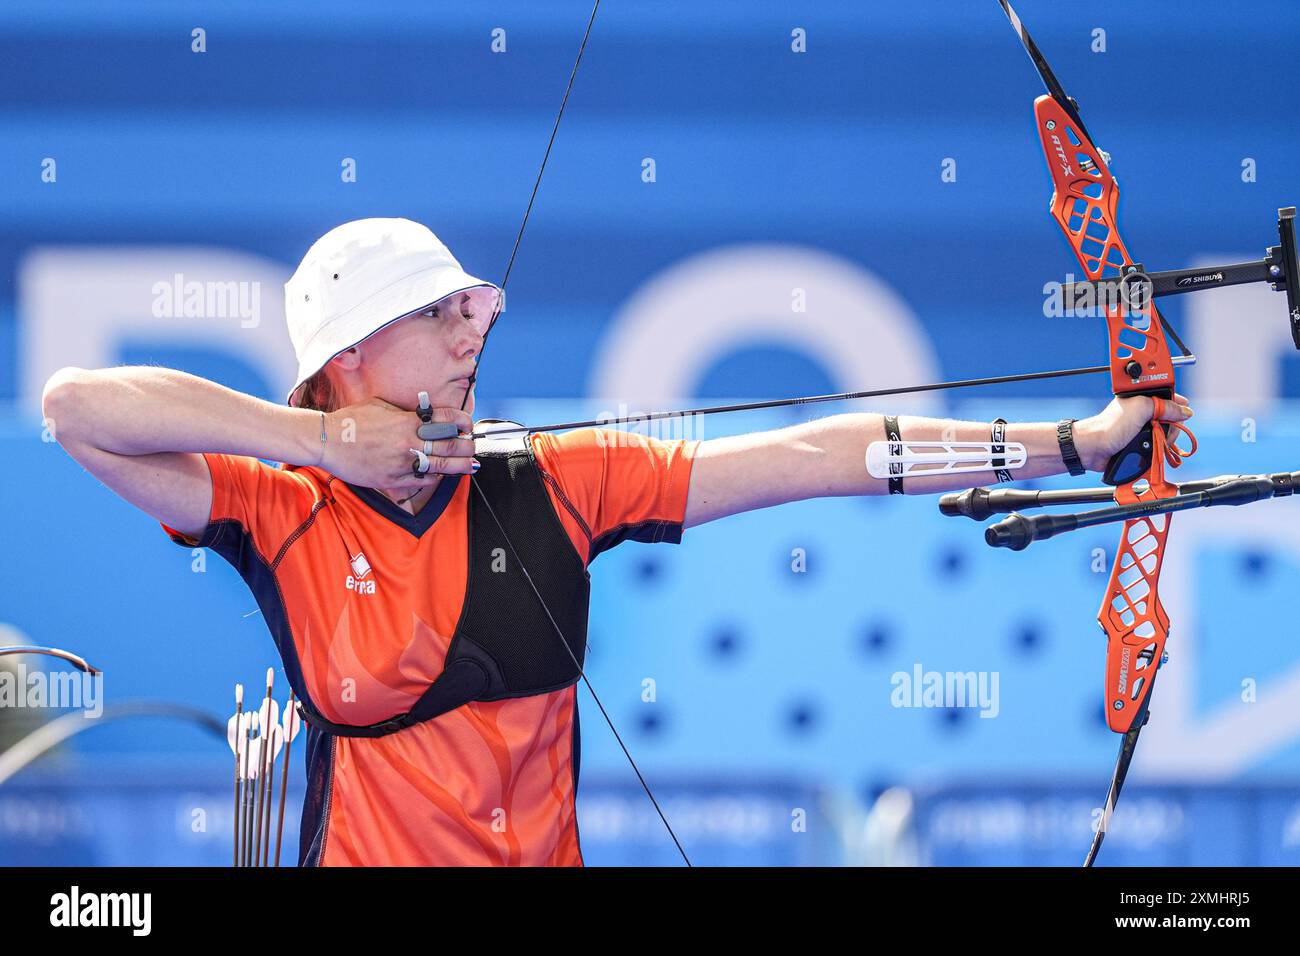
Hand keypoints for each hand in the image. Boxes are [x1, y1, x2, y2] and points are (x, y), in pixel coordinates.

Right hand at [317, 397, 475, 489]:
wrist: (327, 441)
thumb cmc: (351, 421)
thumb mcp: (381, 405)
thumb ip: (405, 412)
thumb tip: (424, 414)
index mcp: (407, 420)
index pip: (446, 418)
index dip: (463, 421)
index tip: (468, 424)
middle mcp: (408, 442)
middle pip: (450, 444)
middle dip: (467, 445)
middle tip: (473, 445)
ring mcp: (402, 463)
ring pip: (442, 466)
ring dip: (461, 465)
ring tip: (471, 464)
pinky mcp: (393, 480)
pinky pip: (423, 481)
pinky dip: (436, 477)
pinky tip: (442, 475)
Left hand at [1074, 393, 1193, 472]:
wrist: (1093, 448)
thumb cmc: (1110, 427)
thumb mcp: (1140, 409)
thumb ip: (1164, 406)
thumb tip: (1185, 412)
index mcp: (1142, 397)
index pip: (1169, 396)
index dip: (1178, 404)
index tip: (1183, 413)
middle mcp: (1144, 411)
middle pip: (1171, 417)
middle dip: (1171, 425)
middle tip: (1161, 429)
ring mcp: (1143, 428)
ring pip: (1167, 433)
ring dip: (1164, 439)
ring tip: (1153, 441)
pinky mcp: (1141, 442)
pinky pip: (1158, 445)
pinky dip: (1158, 448)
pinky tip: (1151, 450)